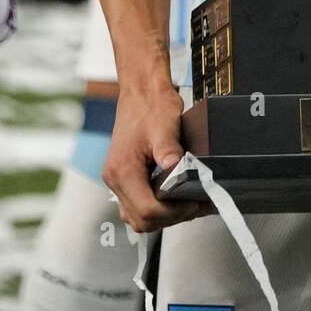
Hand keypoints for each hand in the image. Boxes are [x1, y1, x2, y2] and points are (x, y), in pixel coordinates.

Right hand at [103, 81, 210, 233]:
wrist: (141, 91)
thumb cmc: (150, 105)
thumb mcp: (164, 127)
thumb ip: (170, 152)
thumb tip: (179, 172)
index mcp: (123, 170)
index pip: (146, 210)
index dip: (173, 212)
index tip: (193, 202)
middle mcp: (115, 178)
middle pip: (141, 219)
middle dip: (170, 217)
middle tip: (195, 206)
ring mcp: (118, 179)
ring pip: (137, 216)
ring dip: (164, 216)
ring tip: (188, 204)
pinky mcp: (125, 177)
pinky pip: (138, 203)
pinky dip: (157, 206)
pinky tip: (176, 198)